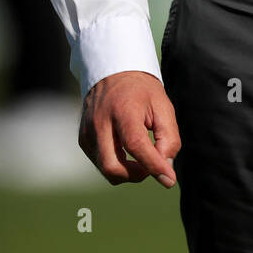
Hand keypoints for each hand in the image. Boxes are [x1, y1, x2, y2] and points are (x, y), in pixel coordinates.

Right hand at [79, 70, 180, 187]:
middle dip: (137, 175)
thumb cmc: (142, 92)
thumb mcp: (163, 106)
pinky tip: (128, 150)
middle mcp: (99, 122)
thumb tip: (165, 168)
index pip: (135, 144)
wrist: (113, 73)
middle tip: (154, 166)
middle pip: (113, 167)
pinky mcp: (83, 140)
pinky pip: (101, 164)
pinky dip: (118, 165)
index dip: (153, 165)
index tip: (169, 179)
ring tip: (143, 154)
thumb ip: (168, 138)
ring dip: (128, 172)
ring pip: (107, 170)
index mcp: (122, 109)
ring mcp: (87, 132)